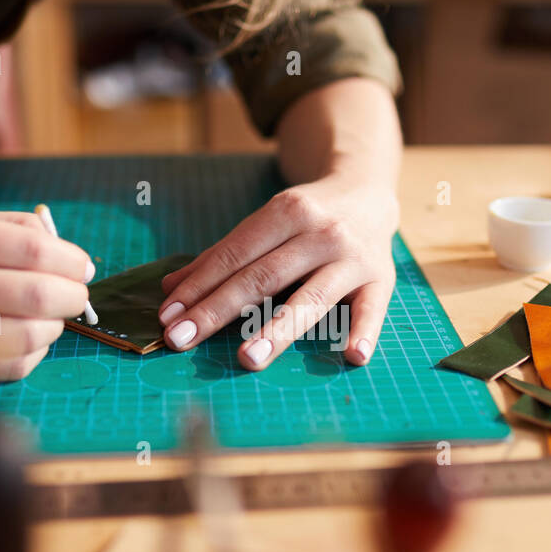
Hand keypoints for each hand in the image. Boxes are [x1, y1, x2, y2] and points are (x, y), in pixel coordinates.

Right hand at [0, 208, 92, 380]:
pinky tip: (31, 341)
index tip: (82, 268)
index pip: (32, 248)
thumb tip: (67, 252)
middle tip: (78, 296)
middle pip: (33, 293)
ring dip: (54, 328)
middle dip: (71, 297)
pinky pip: (3, 367)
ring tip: (54, 319)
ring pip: (23, 335)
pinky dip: (31, 355)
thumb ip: (4, 229)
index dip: (70, 261)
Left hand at [157, 173, 398, 369]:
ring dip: (277, 330)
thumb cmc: (307, 218)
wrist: (368, 193)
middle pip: (263, 277)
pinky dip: (364, 333)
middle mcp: (320, 232)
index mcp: (287, 212)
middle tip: (182, 341)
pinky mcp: (382, 280)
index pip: (234, 255)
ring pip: (310, 298)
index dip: (198, 286)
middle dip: (217, 311)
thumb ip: (222, 256)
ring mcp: (352, 257)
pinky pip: (372, 311)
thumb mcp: (267, 223)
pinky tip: (352, 357)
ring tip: (248, 359)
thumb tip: (171, 290)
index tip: (169, 316)